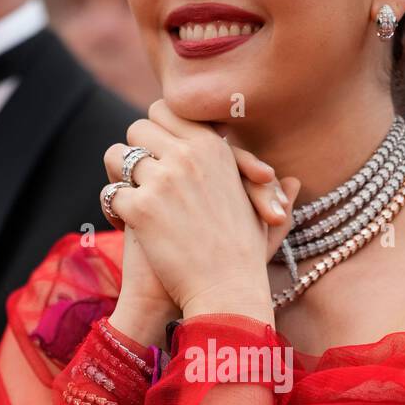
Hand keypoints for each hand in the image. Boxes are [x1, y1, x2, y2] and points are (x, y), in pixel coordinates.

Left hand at [101, 100, 300, 312]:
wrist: (227, 293)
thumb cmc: (247, 260)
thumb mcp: (266, 219)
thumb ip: (272, 193)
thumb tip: (293, 182)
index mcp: (214, 148)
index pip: (165, 111)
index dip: (155, 130)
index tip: (156, 153)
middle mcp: (188, 155)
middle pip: (137, 127)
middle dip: (134, 152)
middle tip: (139, 180)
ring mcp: (163, 180)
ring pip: (117, 156)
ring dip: (118, 178)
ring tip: (128, 202)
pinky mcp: (142, 208)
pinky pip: (111, 193)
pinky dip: (113, 211)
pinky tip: (126, 228)